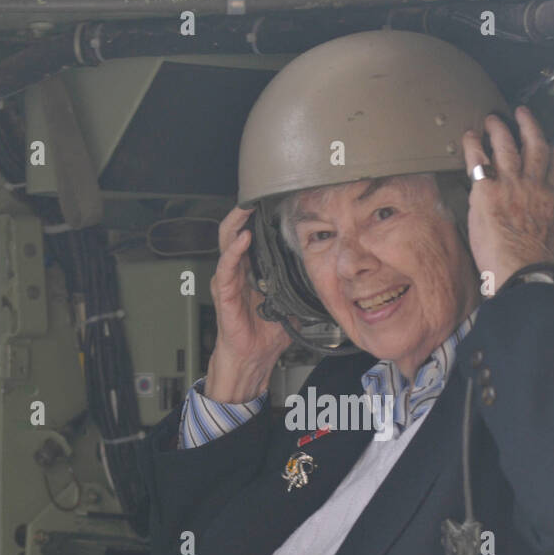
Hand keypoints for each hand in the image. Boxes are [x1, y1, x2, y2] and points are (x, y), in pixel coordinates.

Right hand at [204, 206, 291, 402]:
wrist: (255, 358)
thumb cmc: (268, 333)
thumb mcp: (293, 302)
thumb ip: (303, 284)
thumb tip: (328, 271)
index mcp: (251, 271)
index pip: (250, 236)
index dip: (256, 218)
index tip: (270, 201)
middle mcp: (237, 272)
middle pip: (234, 232)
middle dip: (242, 212)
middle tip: (255, 196)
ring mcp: (228, 281)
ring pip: (226, 243)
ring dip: (236, 224)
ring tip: (246, 209)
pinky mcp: (225, 295)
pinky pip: (226, 269)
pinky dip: (234, 252)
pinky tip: (243, 240)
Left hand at [461, 106, 553, 287]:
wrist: (523, 272)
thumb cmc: (540, 267)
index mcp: (553, 201)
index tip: (550, 146)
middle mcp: (534, 186)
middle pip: (536, 146)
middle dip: (529, 126)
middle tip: (523, 115)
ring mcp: (511, 186)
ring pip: (508, 146)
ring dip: (500, 129)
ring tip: (493, 118)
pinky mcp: (486, 192)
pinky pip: (478, 160)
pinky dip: (473, 145)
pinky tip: (469, 136)